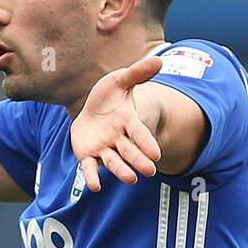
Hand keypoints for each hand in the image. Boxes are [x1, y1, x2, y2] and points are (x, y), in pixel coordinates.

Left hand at [71, 55, 163, 190]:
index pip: (139, 133)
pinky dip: (92, 177)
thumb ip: (137, 73)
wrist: (91, 110)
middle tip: (150, 171)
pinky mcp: (88, 155)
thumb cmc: (109, 96)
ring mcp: (104, 149)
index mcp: (128, 121)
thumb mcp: (120, 81)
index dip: (147, 143)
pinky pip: (90, 168)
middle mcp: (118, 138)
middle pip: (130, 151)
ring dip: (121, 171)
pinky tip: (94, 187)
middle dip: (139, 160)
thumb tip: (159, 60)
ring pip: (114, 162)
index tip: (156, 154)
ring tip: (131, 180)